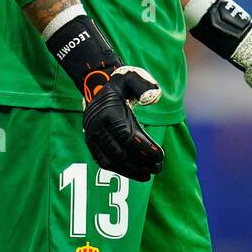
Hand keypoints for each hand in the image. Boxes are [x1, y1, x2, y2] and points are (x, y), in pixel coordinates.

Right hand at [81, 65, 163, 180]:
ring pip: (110, 161)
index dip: (144, 148)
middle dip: (140, 162)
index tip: (160, 156)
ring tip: (149, 174)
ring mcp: (91, 136)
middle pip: (119, 151)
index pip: (126, 135)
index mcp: (108, 111)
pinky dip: (119, 170)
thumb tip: (152, 100)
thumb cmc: (121, 84)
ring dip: (130, 170)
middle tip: (158, 168)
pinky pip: (103, 161)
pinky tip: (136, 173)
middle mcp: (97, 125)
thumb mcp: (133, 77)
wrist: (97, 86)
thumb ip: (145, 86)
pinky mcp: (90, 143)